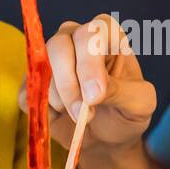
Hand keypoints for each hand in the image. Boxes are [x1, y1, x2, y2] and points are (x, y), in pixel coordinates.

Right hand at [20, 14, 156, 151]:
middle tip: (84, 114)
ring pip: (42, 67)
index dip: (90, 60)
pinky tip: (62, 116)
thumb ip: (122, 91)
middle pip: (60, 44)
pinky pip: (29, 89)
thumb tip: (92, 92)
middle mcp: (77, 38)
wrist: (107, 138)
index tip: (96, 95)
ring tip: (80, 118)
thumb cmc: (126, 113)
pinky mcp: (34, 80)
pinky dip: (44, 108)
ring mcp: (52, 57)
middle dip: (70, 84)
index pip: (94, 30)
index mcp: (108, 36)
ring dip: (60, 99)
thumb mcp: (140, 104)